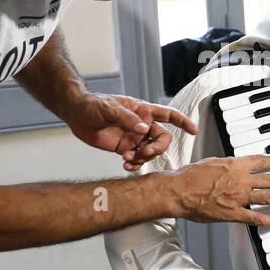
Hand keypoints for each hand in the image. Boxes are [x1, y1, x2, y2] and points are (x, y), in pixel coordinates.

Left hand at [64, 93, 198, 170]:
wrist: (76, 114)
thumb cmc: (92, 104)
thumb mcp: (108, 108)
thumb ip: (127, 119)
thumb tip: (144, 128)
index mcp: (142, 111)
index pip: (167, 114)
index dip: (182, 121)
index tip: (193, 130)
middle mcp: (141, 125)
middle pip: (162, 138)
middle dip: (158, 148)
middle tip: (144, 153)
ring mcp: (133, 138)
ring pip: (150, 151)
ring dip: (143, 159)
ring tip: (128, 160)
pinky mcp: (124, 148)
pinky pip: (136, 159)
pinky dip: (134, 165)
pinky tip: (125, 165)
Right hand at [166, 155, 269, 226]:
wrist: (179, 191)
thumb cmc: (190, 176)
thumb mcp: (211, 162)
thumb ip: (226, 164)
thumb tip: (232, 165)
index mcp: (235, 165)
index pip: (260, 161)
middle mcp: (241, 180)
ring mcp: (239, 197)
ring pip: (268, 197)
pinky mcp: (233, 213)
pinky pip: (255, 217)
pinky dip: (268, 220)